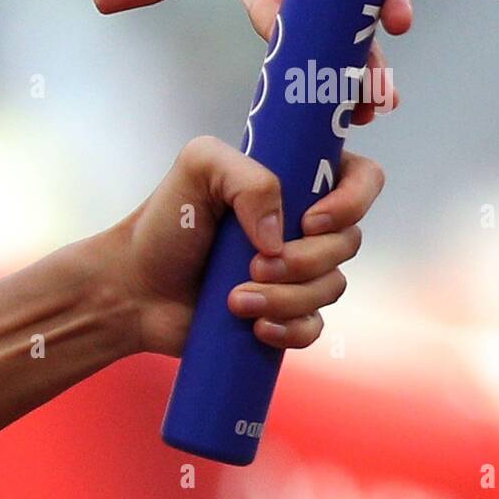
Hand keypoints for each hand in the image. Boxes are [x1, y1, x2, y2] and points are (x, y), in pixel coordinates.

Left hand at [105, 136, 383, 356]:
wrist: (135, 288)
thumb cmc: (166, 222)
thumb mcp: (198, 168)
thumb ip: (247, 176)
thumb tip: (280, 235)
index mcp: (298, 179)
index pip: (363, 178)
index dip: (353, 201)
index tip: (311, 220)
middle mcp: (307, 225)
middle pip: (349, 241)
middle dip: (306, 259)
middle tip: (254, 263)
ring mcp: (300, 272)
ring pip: (332, 287)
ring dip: (287, 297)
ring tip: (235, 300)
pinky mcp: (287, 314)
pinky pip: (315, 328)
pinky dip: (290, 329)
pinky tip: (256, 327)